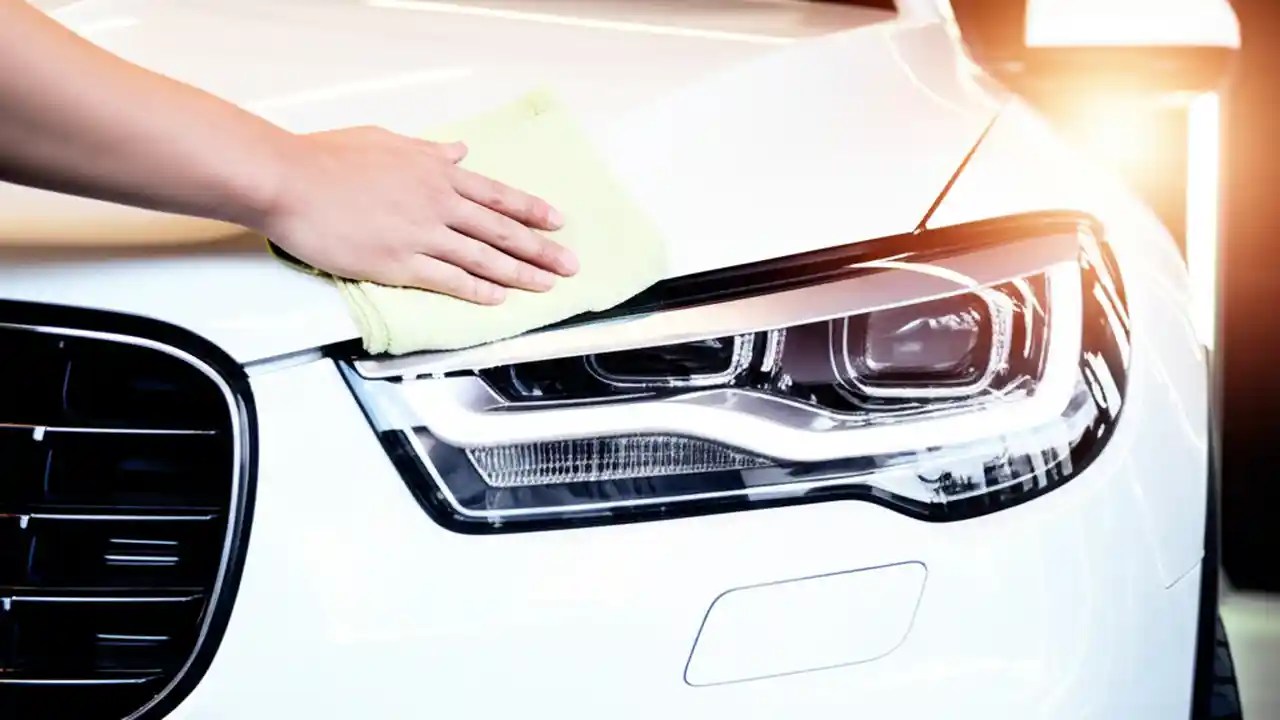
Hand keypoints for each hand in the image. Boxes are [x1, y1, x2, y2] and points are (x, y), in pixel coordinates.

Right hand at [258, 126, 577, 303]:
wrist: (290, 180)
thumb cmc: (329, 157)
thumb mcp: (387, 141)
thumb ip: (429, 151)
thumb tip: (459, 151)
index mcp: (436, 173)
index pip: (497, 195)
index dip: (531, 211)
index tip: (556, 223)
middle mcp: (438, 204)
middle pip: (501, 231)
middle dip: (541, 249)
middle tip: (570, 264)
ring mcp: (420, 235)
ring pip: (483, 259)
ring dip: (520, 274)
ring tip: (547, 286)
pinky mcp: (398, 264)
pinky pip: (448, 280)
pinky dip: (478, 290)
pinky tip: (499, 300)